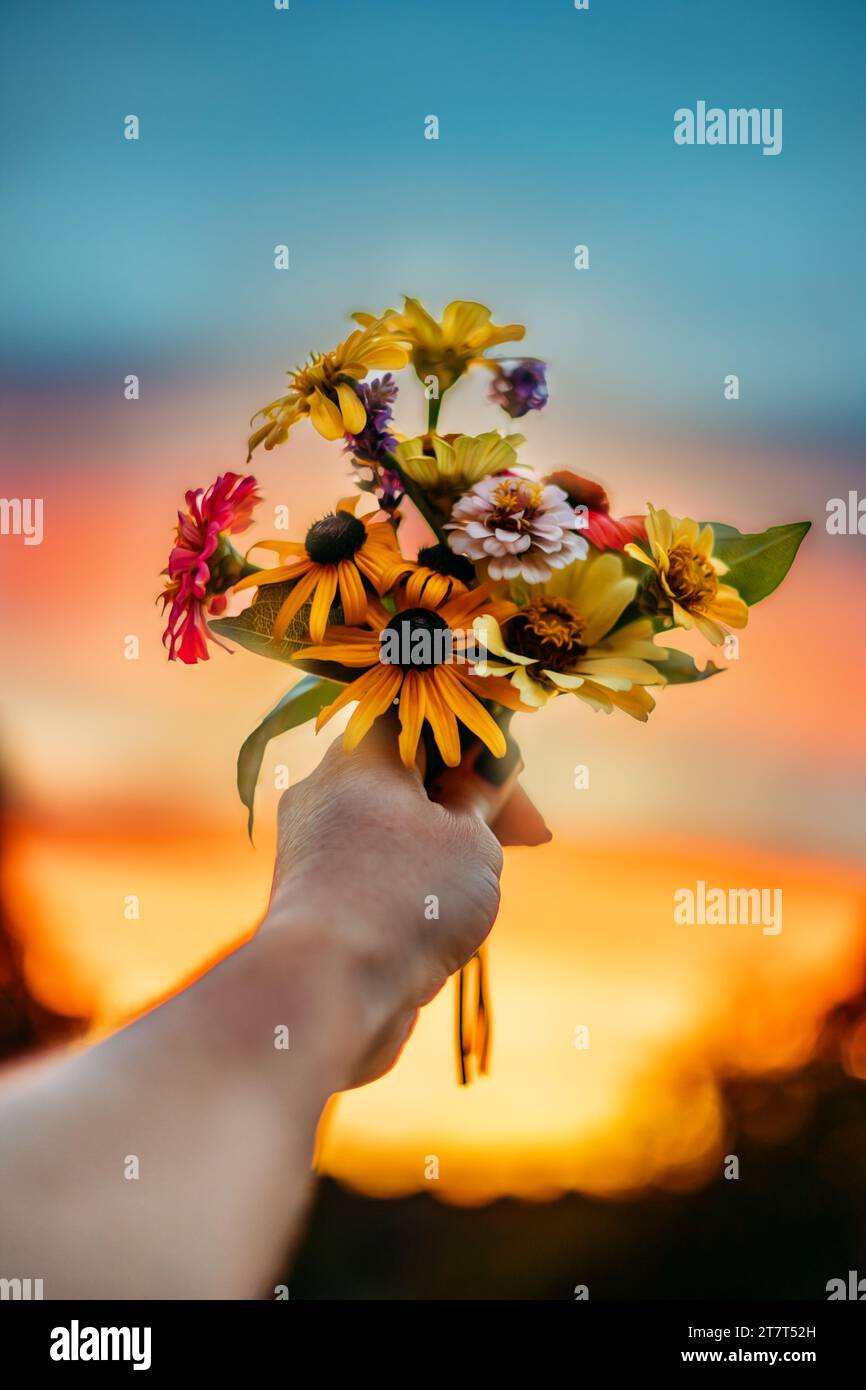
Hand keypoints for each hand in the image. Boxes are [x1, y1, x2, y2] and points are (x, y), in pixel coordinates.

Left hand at [262, 716, 544, 1086]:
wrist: (326, 991)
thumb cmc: (408, 898)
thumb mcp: (472, 837)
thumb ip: (484, 796)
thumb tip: (485, 772)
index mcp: (360, 755)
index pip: (426, 720)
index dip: (481, 744)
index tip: (515, 780)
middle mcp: (326, 790)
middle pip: (410, 774)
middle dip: (473, 800)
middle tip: (529, 834)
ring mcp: (314, 847)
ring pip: (394, 826)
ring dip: (447, 844)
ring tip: (488, 881)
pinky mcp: (315, 899)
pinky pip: (374, 870)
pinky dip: (415, 881)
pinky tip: (447, 915)